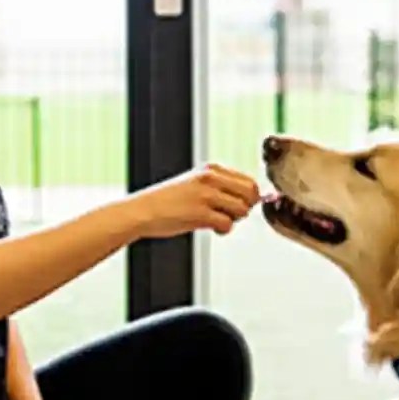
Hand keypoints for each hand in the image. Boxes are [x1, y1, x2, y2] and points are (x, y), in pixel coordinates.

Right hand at [128, 163, 260, 238]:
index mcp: (211, 169)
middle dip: (245, 208)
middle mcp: (210, 178)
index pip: (250, 181)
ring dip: (233, 220)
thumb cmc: (170, 202)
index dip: (248, 198)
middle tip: (229, 215)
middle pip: (251, 194)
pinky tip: (210, 228)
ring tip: (216, 221)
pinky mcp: (199, 213)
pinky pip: (227, 224)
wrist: (142, 211)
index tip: (234, 207)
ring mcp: (205, 195)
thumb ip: (222, 188)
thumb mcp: (197, 184)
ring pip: (242, 209)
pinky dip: (222, 230)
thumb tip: (256, 199)